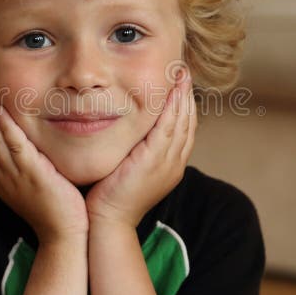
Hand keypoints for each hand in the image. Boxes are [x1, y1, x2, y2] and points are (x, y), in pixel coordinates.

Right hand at [0, 77, 89, 244]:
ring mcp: (15, 175)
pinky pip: (14, 146)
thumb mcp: (39, 185)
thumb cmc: (58, 212)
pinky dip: (5, 127)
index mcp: (3, 178)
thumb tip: (36, 149)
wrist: (65, 237)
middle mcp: (3, 175)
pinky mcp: (32, 175)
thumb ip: (34, 165)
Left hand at [85, 67, 196, 228]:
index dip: (183, 106)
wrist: (108, 222)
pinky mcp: (155, 160)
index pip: (183, 129)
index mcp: (170, 166)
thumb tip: (127, 132)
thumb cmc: (109, 197)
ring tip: (181, 74)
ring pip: (182, 122)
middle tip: (185, 73)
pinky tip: (173, 90)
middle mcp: (174, 163)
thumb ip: (132, 150)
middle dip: (187, 96)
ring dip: (183, 96)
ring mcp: (168, 162)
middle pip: (188, 122)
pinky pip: (169, 127)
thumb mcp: (127, 169)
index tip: (180, 86)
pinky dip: (173, 107)